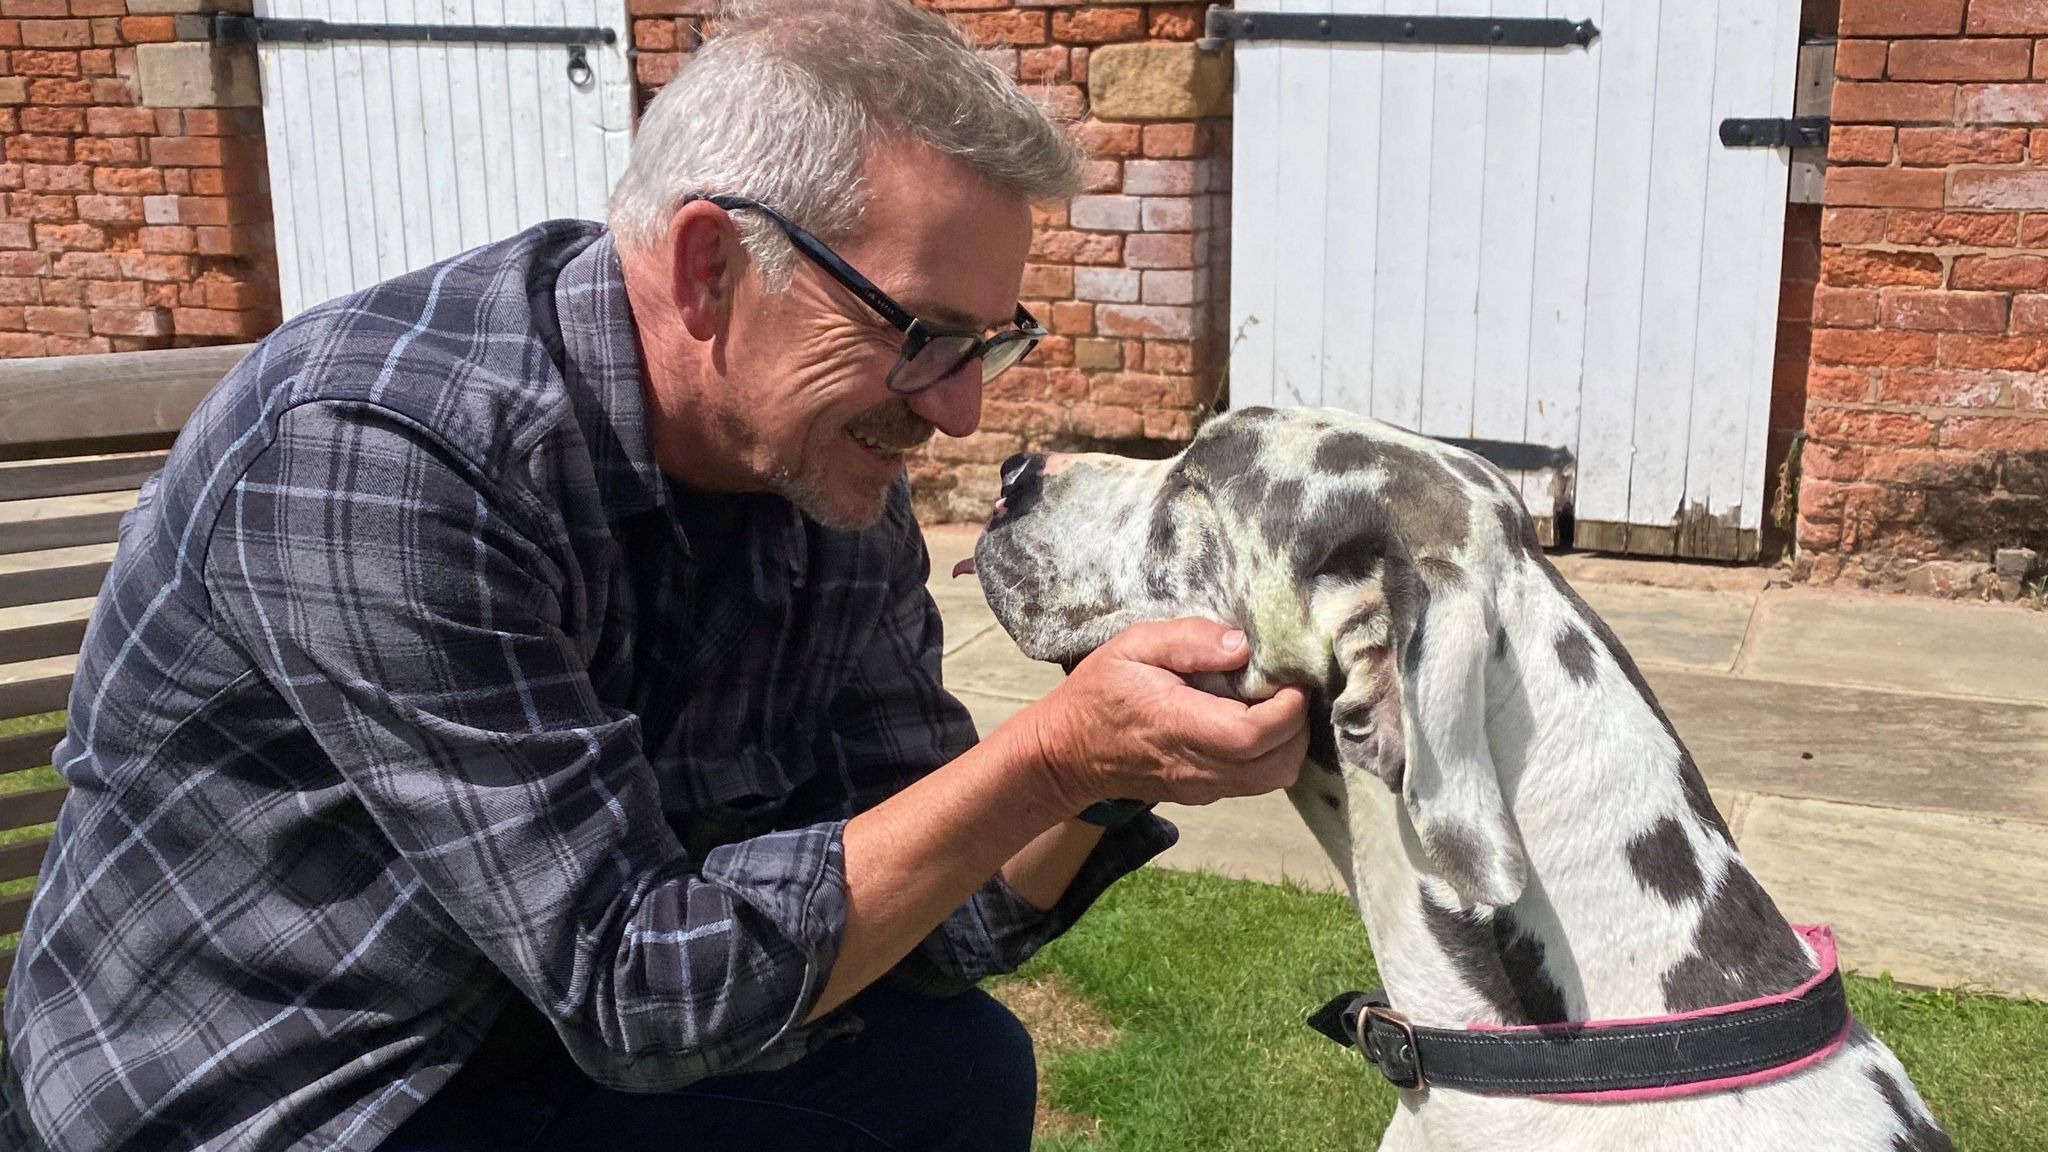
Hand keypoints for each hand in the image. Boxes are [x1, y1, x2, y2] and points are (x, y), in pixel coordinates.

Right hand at [1019, 618, 1310, 812]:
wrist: (1065, 754)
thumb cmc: (1098, 693)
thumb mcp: (1132, 646)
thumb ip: (1188, 640)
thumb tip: (1243, 646)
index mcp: (1176, 725)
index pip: (1252, 733)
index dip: (1288, 708)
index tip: (1292, 677)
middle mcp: (1195, 766)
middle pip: (1277, 763)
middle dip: (1298, 724)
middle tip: (1289, 686)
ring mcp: (1201, 787)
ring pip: (1273, 778)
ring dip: (1289, 742)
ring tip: (1276, 703)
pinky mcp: (1203, 794)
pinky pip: (1255, 782)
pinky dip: (1271, 754)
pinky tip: (1255, 721)